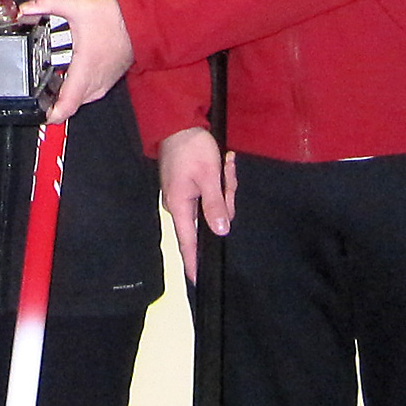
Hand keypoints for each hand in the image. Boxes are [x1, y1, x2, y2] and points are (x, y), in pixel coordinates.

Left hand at [18, 0, 133, 123]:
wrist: (139, 23)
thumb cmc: (116, 21)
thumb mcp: (77, 7)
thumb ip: (48, 3)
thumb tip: (26, 8)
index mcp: (84, 71)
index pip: (65, 107)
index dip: (48, 115)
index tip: (35, 113)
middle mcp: (93, 83)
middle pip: (66, 104)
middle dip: (49, 98)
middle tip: (36, 83)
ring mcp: (100, 85)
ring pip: (75, 99)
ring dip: (61, 91)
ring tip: (50, 73)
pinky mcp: (104, 82)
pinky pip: (85, 92)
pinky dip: (73, 85)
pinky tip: (68, 69)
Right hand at [157, 127, 237, 282]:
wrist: (178, 123)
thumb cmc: (192, 149)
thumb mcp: (210, 176)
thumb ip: (215, 205)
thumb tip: (221, 232)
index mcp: (180, 206)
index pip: (188, 243)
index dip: (194, 263)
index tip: (199, 282)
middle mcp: (179, 206)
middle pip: (209, 220)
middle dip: (226, 199)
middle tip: (228, 174)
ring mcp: (183, 196)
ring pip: (213, 205)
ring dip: (224, 186)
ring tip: (224, 163)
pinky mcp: (188, 187)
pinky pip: (208, 194)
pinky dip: (218, 182)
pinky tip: (222, 163)